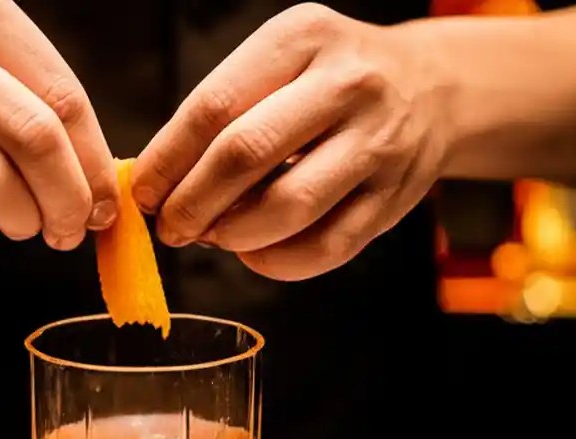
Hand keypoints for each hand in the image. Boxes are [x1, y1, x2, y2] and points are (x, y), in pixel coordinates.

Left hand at [132, 4, 450, 279]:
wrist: (432, 88)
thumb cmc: (330, 79)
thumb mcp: (280, 61)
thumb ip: (223, 111)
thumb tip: (158, 182)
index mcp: (301, 39)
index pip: (213, 106)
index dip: (168, 159)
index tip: (144, 192)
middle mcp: (346, 84)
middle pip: (245, 154)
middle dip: (192, 202)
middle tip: (171, 227)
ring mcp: (377, 142)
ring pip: (288, 206)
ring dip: (233, 235)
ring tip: (212, 237)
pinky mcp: (394, 197)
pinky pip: (326, 247)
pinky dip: (277, 262)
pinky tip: (254, 253)